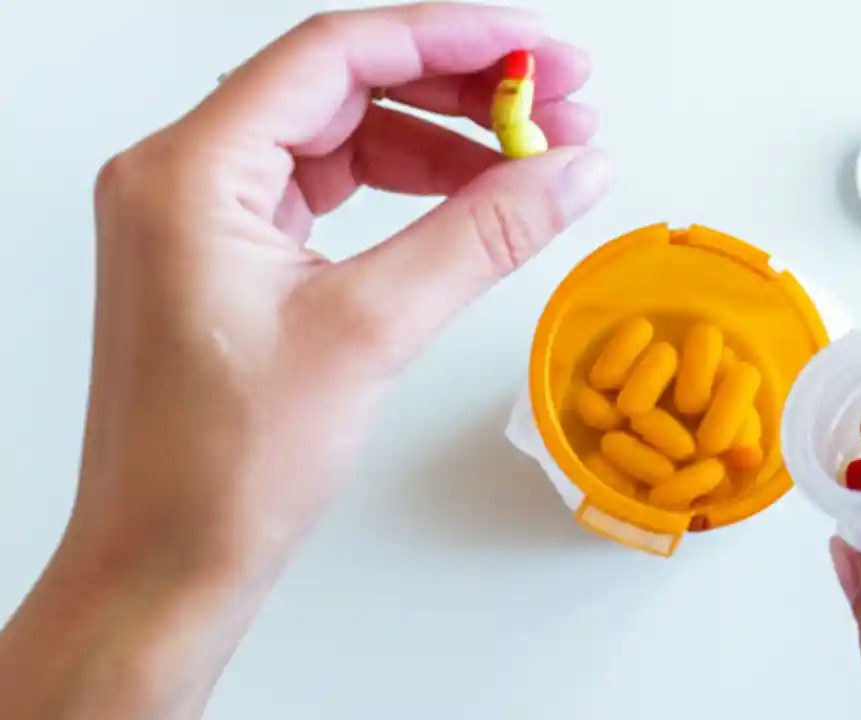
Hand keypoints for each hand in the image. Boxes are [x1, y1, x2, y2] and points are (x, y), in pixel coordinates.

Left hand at [0, 4, 609, 717]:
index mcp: (190, 172)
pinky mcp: (229, 254)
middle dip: (459, 89)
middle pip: (343, 86)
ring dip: (440, 141)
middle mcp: (184, 176)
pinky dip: (403, 187)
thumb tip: (569, 171)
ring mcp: (204, 215)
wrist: (168, 561)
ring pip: (340, 136)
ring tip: (532, 159)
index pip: (335, 56)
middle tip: (555, 100)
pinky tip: (468, 200)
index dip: (449, 40)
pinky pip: (328, 190)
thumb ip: (481, 234)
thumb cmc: (222, 468)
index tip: (534, 50)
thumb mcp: (372, 331)